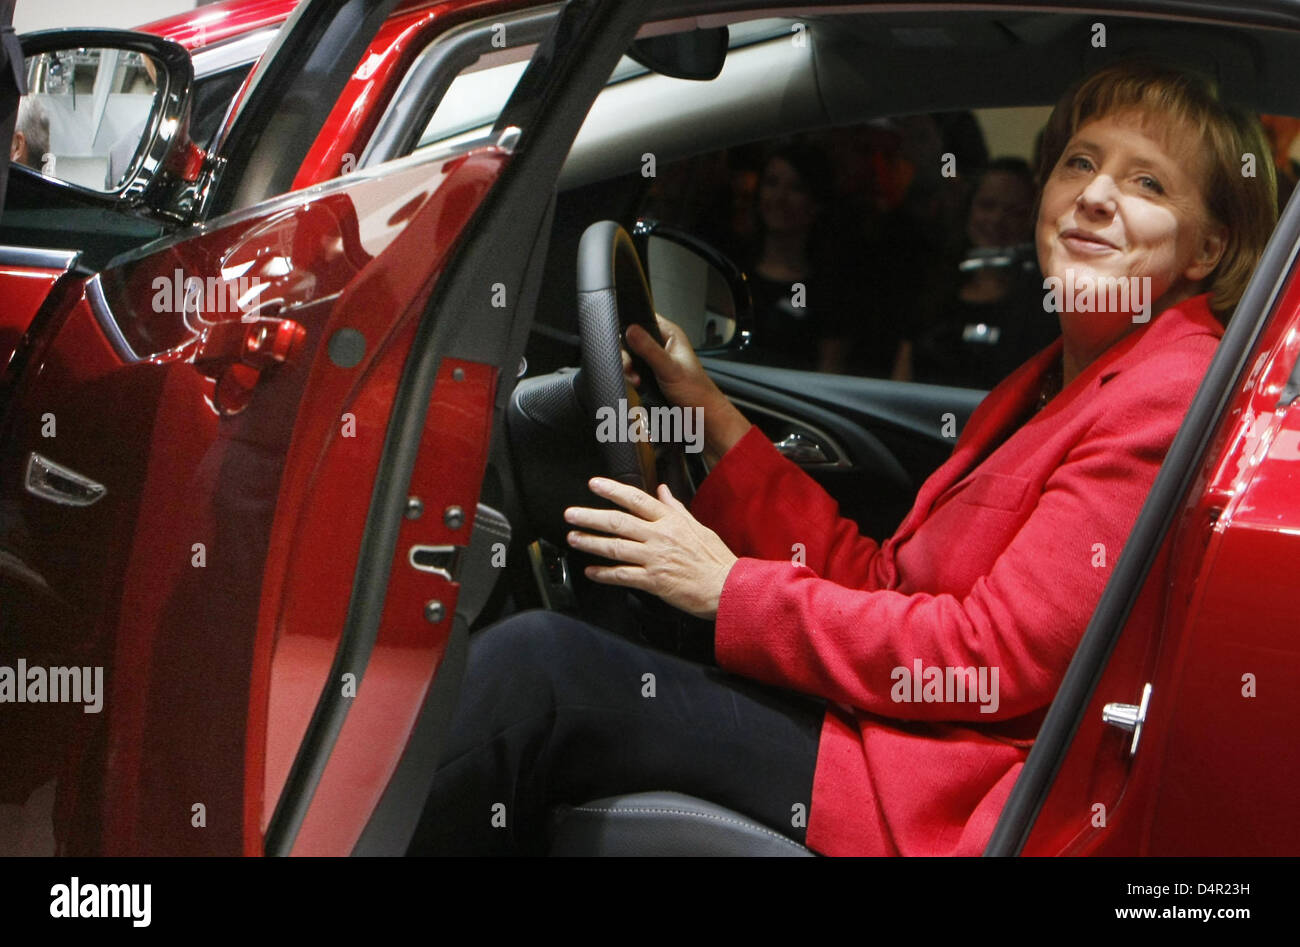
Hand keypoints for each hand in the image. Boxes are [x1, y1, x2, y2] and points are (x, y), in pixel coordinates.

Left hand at [565, 476, 737, 619]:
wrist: (727, 587)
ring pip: (615, 547)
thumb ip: (676, 508)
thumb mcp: (698, 527)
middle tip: (571, 514)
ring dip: (591, 542)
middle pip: (618, 522)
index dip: (613, 490)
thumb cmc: (715, 559)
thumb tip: (663, 490)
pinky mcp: (653, 581)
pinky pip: (622, 576)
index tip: (594, 484)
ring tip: (573, 538)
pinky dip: (604, 574)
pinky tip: (591, 571)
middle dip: (590, 516)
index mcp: (670, 521)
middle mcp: (659, 537)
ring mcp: (655, 559)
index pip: (636, 499)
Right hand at [621, 313, 751, 465]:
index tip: (624, 337)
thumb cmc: (696, 392)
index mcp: (671, 335)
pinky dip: (632, 378)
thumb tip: (630, 330)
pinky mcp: (651, 376)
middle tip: (630, 366)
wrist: (701, 419)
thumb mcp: (669, 368)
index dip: (632, 324)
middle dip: (627, 354)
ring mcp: (656, 361)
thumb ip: (648, 349)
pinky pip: (634, 372)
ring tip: (636, 380)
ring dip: (629, 368)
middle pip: (633, 339)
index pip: (646, 318)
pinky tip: (637, 385)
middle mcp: (662, 345)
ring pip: (631, 357)